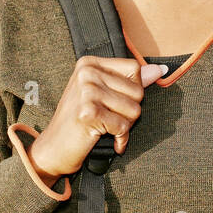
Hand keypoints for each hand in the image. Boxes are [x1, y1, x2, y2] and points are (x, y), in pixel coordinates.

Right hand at [27, 57, 166, 182]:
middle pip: (138, 91)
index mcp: (89, 63)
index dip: (132, 90)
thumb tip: (159, 70)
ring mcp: (87, 92)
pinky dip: (119, 138)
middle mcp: (87, 73)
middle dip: (129, 111)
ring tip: (104, 127)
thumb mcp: (103, 95)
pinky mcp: (88, 112)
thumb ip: (130, 81)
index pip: (134, 68)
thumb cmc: (77, 122)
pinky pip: (123, 126)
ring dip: (124, 125)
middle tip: (107, 118)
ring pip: (134, 110)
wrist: (53, 149)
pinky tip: (103, 138)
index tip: (115, 102)